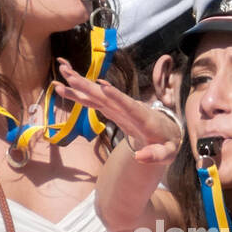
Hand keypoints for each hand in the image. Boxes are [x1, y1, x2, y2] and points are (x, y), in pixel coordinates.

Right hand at [53, 59, 181, 164]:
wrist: (166, 130)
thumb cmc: (167, 143)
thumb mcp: (168, 153)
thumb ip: (156, 155)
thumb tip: (139, 157)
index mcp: (144, 118)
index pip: (130, 107)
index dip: (118, 98)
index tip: (104, 88)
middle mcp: (129, 108)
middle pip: (107, 96)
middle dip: (89, 86)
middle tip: (69, 75)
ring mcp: (119, 107)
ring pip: (98, 95)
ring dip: (80, 86)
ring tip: (62, 75)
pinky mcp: (112, 110)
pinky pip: (95, 101)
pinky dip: (81, 95)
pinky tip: (66, 88)